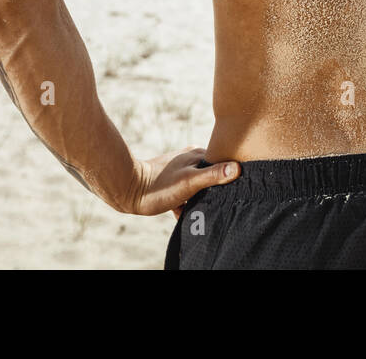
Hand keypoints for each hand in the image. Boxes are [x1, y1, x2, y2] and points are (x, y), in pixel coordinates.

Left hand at [124, 146, 240, 215]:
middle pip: (212, 174)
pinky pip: (186, 191)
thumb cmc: (159, 186)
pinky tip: (184, 211)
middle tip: (214, 204)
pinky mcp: (171, 180)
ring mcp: (180, 168)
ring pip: (199, 184)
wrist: (128, 190)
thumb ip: (213, 175)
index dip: (230, 175)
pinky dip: (187, 201)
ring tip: (197, 209)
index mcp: (198, 154)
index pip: (223, 162)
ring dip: (200, 197)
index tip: (234, 190)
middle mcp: (190, 158)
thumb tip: (237, 168)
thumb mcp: (190, 182)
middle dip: (215, 189)